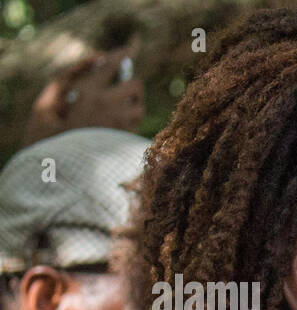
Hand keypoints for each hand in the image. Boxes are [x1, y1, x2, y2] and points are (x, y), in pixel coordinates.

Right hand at [25, 49, 144, 145]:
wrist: (60, 165)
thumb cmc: (50, 131)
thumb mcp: (51, 98)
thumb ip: (71, 75)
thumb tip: (99, 58)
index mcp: (88, 92)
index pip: (112, 65)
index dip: (122, 55)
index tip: (129, 49)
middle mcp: (109, 106)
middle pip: (136, 84)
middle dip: (131, 84)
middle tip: (123, 86)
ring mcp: (121, 124)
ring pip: (140, 106)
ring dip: (132, 104)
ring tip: (117, 108)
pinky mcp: (126, 140)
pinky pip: (136, 123)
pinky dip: (130, 120)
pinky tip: (117, 122)